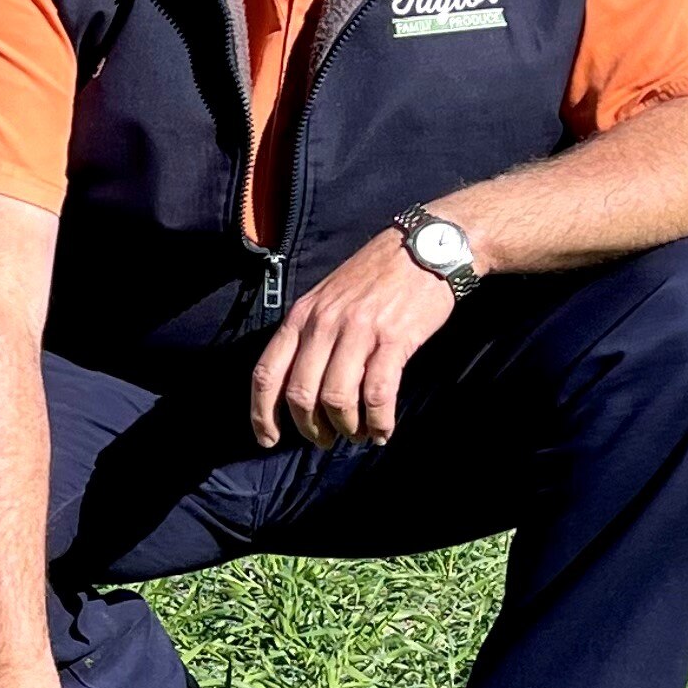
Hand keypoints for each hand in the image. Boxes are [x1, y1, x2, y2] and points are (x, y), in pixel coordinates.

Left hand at [249, 231, 462, 448]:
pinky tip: (384, 430)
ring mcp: (358, 331)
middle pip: (300, 395)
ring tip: (359, 435)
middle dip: (311, 429)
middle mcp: (323, 324)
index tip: (269, 440)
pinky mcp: (393, 339)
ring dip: (347, 428)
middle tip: (326, 440)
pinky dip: (378, 422)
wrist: (424, 247)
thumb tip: (299, 388)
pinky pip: (377, 394)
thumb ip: (309, 335)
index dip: (262, 414)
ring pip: (337, 400)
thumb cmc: (375, 276)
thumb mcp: (326, 297)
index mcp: (301, 316)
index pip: (267, 373)